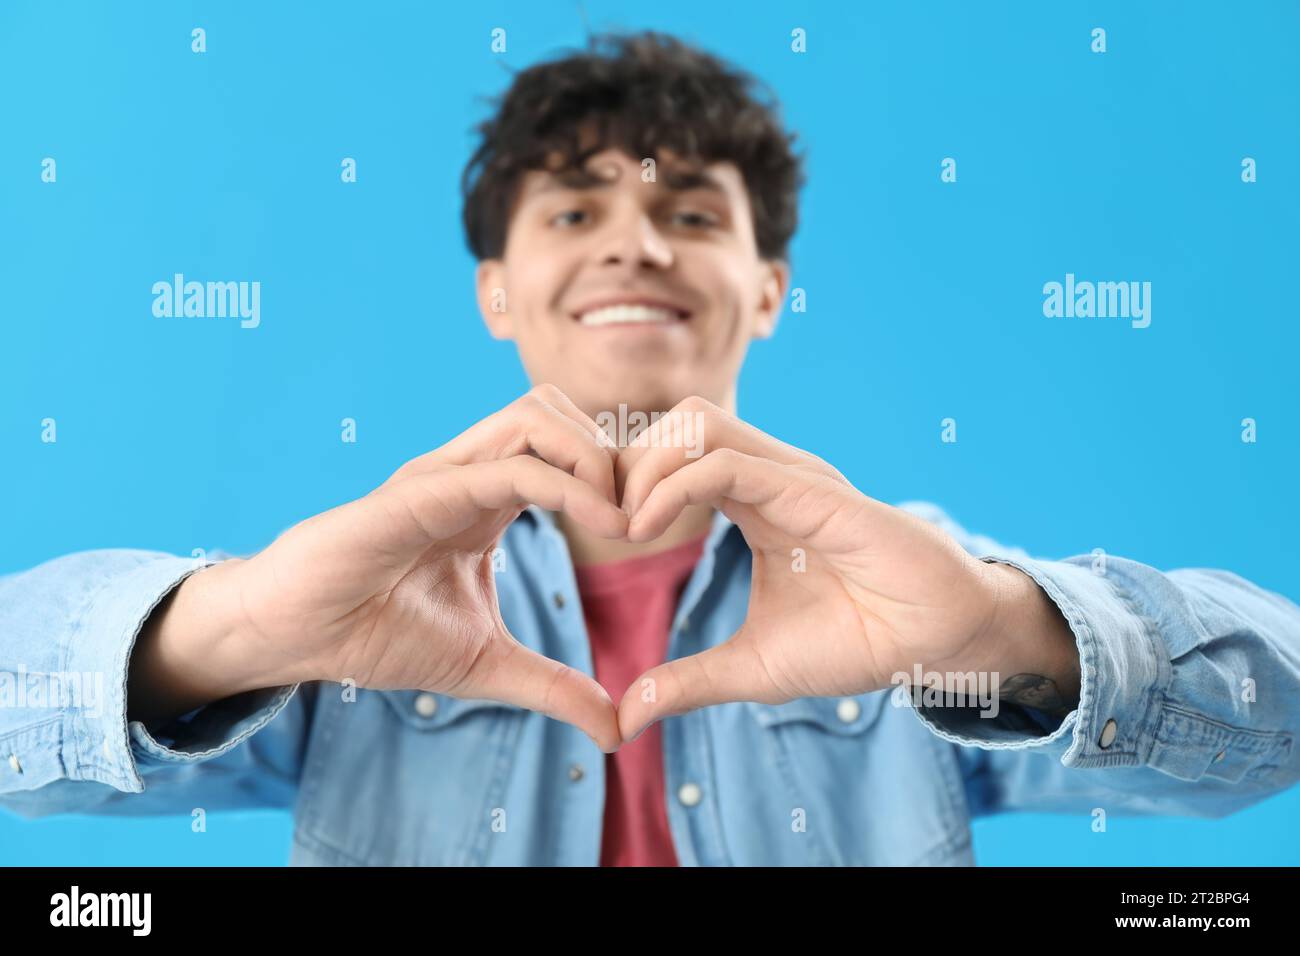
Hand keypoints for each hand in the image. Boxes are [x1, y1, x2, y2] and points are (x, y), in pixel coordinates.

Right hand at [220, 385, 628, 750]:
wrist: (296, 637)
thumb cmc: (376, 633)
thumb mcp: (486, 665)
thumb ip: (553, 687)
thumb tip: (615, 728)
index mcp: (488, 499)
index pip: (567, 450)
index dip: (618, 476)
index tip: (654, 527)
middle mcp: (469, 473)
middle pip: (557, 411)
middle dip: (612, 452)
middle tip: (641, 516)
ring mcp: (443, 475)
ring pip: (536, 416)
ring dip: (593, 456)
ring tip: (621, 519)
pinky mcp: (419, 492)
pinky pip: (506, 466)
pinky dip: (565, 484)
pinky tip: (604, 525)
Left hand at [612, 397, 1078, 741]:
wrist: (936, 645)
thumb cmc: (858, 642)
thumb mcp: (752, 669)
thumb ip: (688, 682)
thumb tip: (623, 719)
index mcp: (754, 501)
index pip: (673, 455)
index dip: (626, 482)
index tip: (602, 533)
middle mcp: (771, 475)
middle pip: (677, 422)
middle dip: (626, 463)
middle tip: (604, 523)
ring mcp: (793, 477)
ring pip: (698, 423)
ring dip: (645, 465)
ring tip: (627, 525)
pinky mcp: (815, 491)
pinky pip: (727, 463)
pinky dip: (675, 484)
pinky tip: (648, 526)